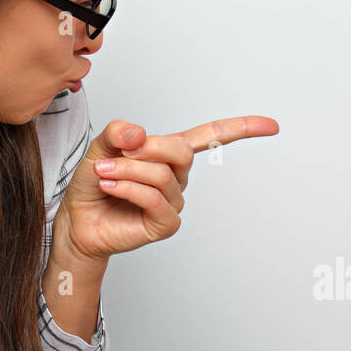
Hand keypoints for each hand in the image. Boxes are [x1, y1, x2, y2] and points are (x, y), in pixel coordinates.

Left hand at [55, 114, 279, 263]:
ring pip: (162, 175)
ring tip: (104, 173)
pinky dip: (129, 188)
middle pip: (180, 151)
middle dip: (145, 148)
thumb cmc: (94, 185)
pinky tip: (111, 186)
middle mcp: (177, 178)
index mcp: (169, 155)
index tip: (271, 126)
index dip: (242, 129)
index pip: (212, 137)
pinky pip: (155, 199)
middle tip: (116, 154)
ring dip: (127, 170)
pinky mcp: (165, 224)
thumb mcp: (102, 147)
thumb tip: (139, 133)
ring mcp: (173, 202)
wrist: (78, 221)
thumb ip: (119, 133)